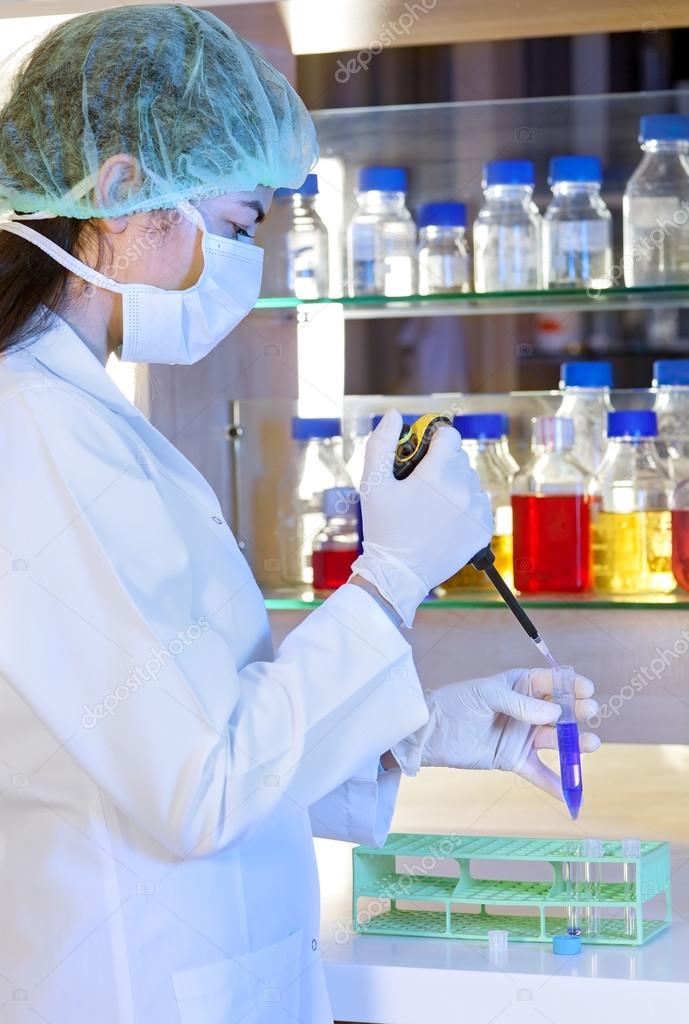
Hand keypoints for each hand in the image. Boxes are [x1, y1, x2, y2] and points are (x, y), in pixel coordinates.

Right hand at [350, 410, 492, 626]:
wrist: (398, 574)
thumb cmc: (383, 528)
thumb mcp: (372, 485)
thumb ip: (381, 444)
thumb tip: (394, 415)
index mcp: (435, 475)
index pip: (449, 436)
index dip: (435, 441)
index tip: (425, 454)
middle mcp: (461, 490)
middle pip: (459, 459)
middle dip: (442, 466)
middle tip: (422, 487)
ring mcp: (475, 511)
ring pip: (470, 481)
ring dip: (456, 486)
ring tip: (433, 507)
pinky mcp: (483, 529)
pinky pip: (480, 504)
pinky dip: (466, 508)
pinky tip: (446, 521)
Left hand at [392, 668, 599, 801]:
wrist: (429, 734)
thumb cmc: (455, 704)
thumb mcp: (485, 695)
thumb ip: (519, 703)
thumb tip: (554, 713)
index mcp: (520, 685)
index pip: (552, 683)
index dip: (571, 685)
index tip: (586, 690)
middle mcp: (527, 711)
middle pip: (560, 712)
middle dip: (578, 712)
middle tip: (588, 713)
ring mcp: (522, 736)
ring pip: (555, 741)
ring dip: (575, 745)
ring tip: (590, 744)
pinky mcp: (514, 760)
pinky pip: (539, 773)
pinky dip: (555, 785)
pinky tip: (571, 795)